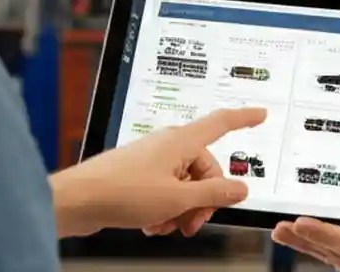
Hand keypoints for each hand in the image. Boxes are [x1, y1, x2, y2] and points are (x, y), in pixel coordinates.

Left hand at [50, 107, 266, 237]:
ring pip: (184, 184)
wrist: (78, 200)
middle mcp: (168, 144)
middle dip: (203, 200)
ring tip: (166, 226)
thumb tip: (239, 189)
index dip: (244, 118)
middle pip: (204, 169)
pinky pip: (164, 189)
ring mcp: (152, 158)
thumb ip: (213, 195)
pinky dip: (164, 209)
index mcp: (182, 141)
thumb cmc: (122, 192)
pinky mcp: (138, 173)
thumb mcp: (178, 199)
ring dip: (181, 209)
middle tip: (193, 223)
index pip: (222, 123)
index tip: (260, 114)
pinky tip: (153, 224)